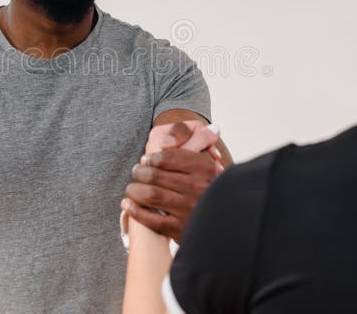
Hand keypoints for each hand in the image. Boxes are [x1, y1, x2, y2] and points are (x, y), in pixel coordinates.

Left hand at [122, 121, 222, 241]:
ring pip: (151, 194)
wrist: (229, 226)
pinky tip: (128, 205)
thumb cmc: (214, 192)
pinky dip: (135, 210)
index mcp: (205, 169)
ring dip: (135, 190)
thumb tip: (212, 128)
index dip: (153, 157)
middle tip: (136, 172)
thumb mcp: (214, 167)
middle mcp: (197, 188)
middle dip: (140, 172)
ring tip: (131, 189)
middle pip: (156, 175)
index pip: (169, 157)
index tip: (147, 160)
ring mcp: (188, 209)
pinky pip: (151, 218)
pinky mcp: (180, 229)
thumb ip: (206, 147)